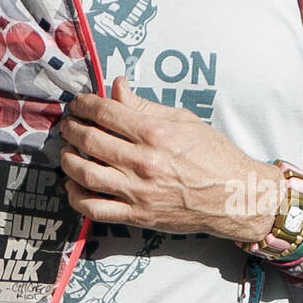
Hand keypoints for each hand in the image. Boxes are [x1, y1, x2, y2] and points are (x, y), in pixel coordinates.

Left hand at [57, 75, 285, 240]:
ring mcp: (138, 192)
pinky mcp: (137, 216)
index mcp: (155, 134)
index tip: (79, 103)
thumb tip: (117, 86)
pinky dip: (76, 196)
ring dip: (68, 160)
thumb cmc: (213, 154)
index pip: (106, 112)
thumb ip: (145, 106)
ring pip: (85, 174)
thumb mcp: (183, 120)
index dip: (85, 104)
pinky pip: (95, 209)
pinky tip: (74, 184)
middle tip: (68, 124)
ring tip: (67, 152)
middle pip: (90, 140)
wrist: (235, 196)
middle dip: (71, 128)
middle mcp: (143, 162)